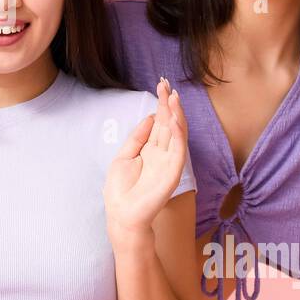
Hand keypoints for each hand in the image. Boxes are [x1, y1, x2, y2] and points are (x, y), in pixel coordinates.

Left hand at [104, 78, 188, 239]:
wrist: (122, 215)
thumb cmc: (121, 190)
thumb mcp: (125, 156)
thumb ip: (138, 137)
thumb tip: (150, 117)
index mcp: (151, 149)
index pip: (159, 122)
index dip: (161, 104)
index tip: (162, 86)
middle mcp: (163, 153)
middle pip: (169, 124)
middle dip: (169, 104)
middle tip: (167, 84)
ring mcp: (169, 162)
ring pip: (176, 134)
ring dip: (176, 115)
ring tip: (174, 98)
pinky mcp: (172, 173)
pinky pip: (178, 151)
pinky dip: (177, 135)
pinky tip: (174, 120)